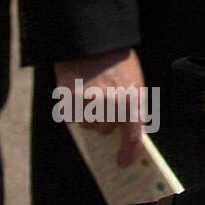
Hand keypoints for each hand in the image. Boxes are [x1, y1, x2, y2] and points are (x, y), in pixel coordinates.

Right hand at [53, 48, 146, 166]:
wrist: (90, 41)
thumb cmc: (116, 61)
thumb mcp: (134, 81)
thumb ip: (135, 108)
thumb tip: (131, 137)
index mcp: (130, 100)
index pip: (131, 137)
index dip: (127, 153)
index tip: (122, 162)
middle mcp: (109, 106)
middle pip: (106, 130)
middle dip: (107, 120)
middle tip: (106, 99)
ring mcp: (87, 107)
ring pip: (89, 125)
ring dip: (90, 114)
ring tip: (92, 91)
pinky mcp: (69, 105)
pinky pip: (73, 118)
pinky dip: (75, 110)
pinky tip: (79, 93)